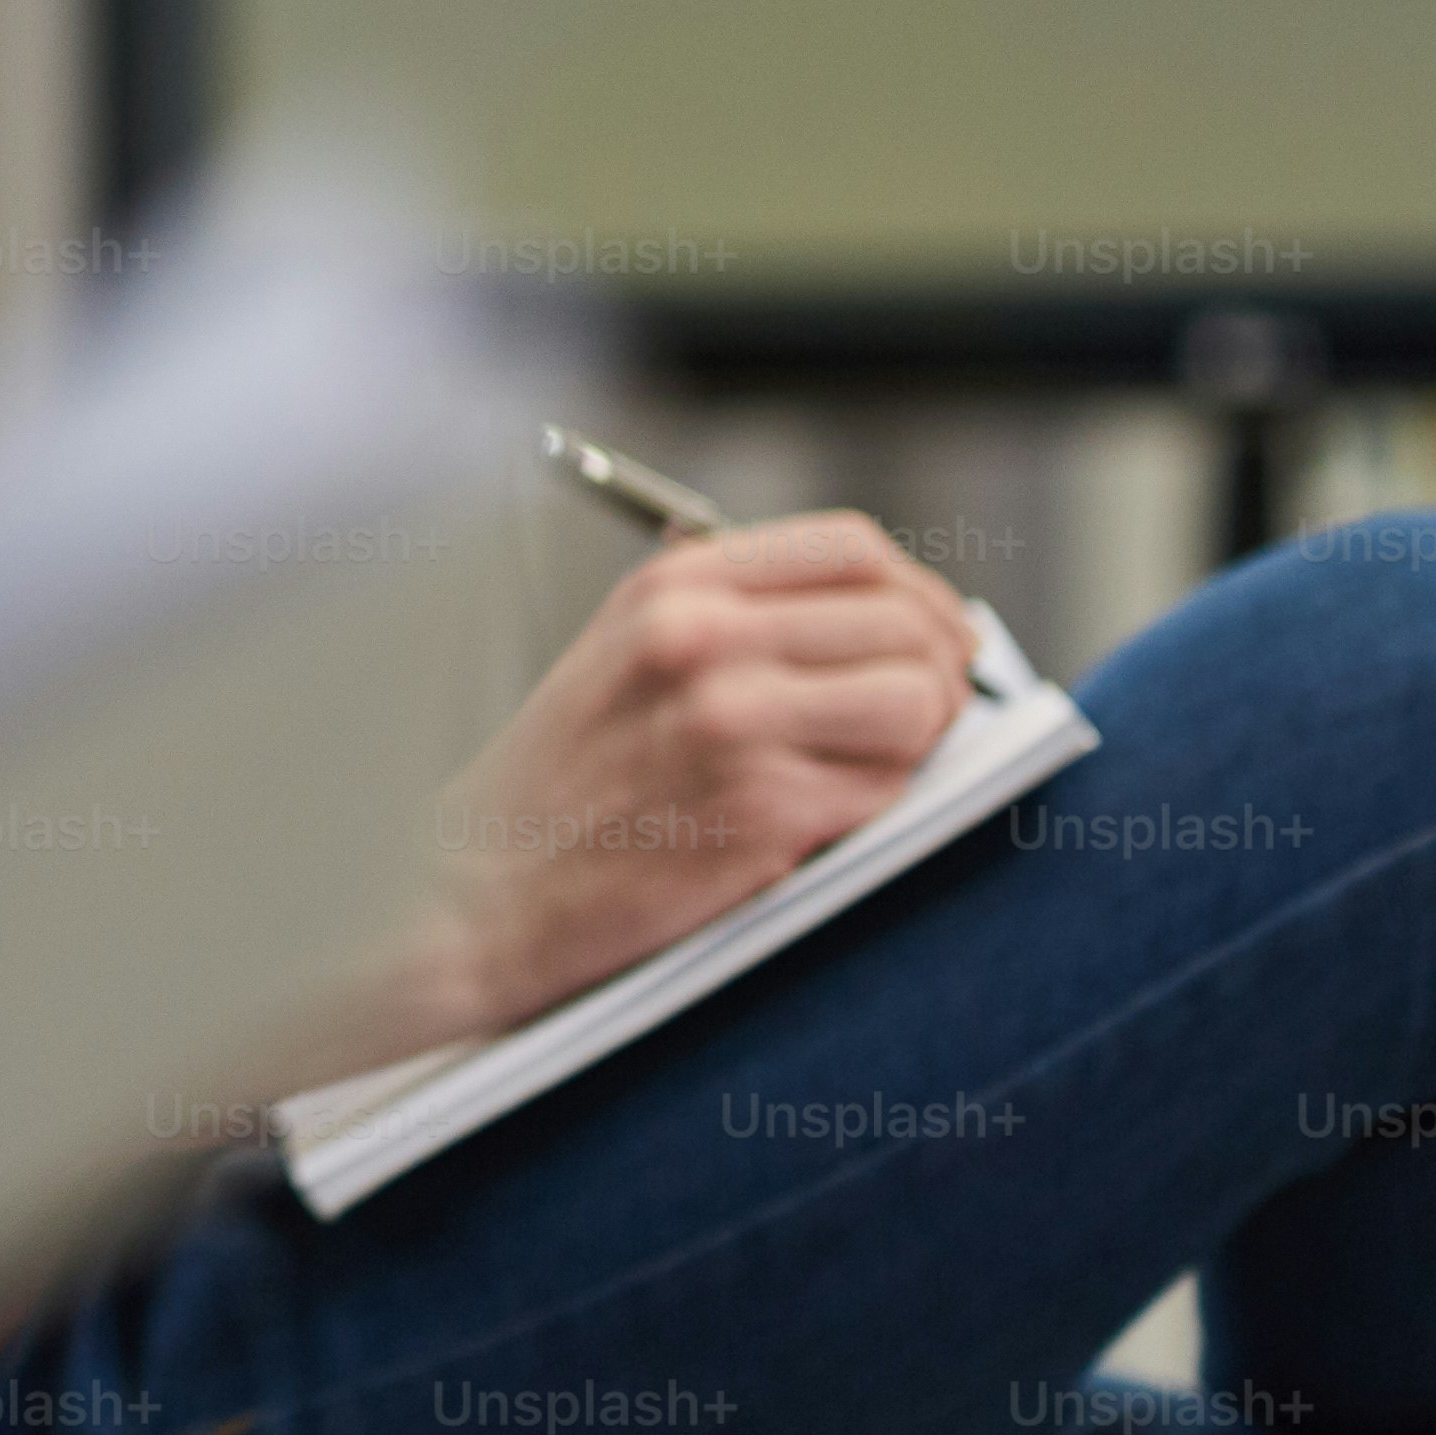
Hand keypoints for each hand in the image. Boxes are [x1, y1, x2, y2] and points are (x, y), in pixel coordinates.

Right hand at [399, 512, 978, 1040]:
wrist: (491, 884)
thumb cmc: (567, 778)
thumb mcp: (629, 649)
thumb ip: (741, 614)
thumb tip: (891, 616)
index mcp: (674, 587)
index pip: (853, 550)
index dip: (920, 591)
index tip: (935, 633)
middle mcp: (704, 639)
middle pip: (905, 623)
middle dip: (945, 670)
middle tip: (936, 710)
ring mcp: (735, 724)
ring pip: (918, 703)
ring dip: (924, 740)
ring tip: (880, 764)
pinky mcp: (764, 811)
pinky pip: (889, 791)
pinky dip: (882, 805)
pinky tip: (827, 812)